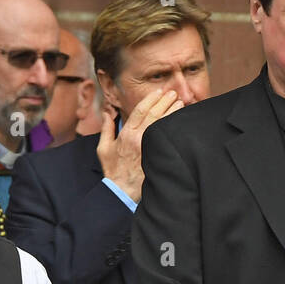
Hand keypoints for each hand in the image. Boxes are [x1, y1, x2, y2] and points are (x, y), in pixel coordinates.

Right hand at [96, 88, 182, 203]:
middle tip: (174, 93)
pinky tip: (179, 121)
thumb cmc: (113, 171)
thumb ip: (106, 129)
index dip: (151, 99)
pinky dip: (172, 128)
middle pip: (154, 114)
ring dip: (172, 112)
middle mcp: (139, 138)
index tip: (159, 92)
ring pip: (162, 124)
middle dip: (165, 101)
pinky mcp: (157, 157)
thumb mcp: (104, 149)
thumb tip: (107, 113)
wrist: (121, 191)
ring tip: (180, 103)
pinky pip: (166, 139)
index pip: (141, 110)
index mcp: (126, 134)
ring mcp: (149, 147)